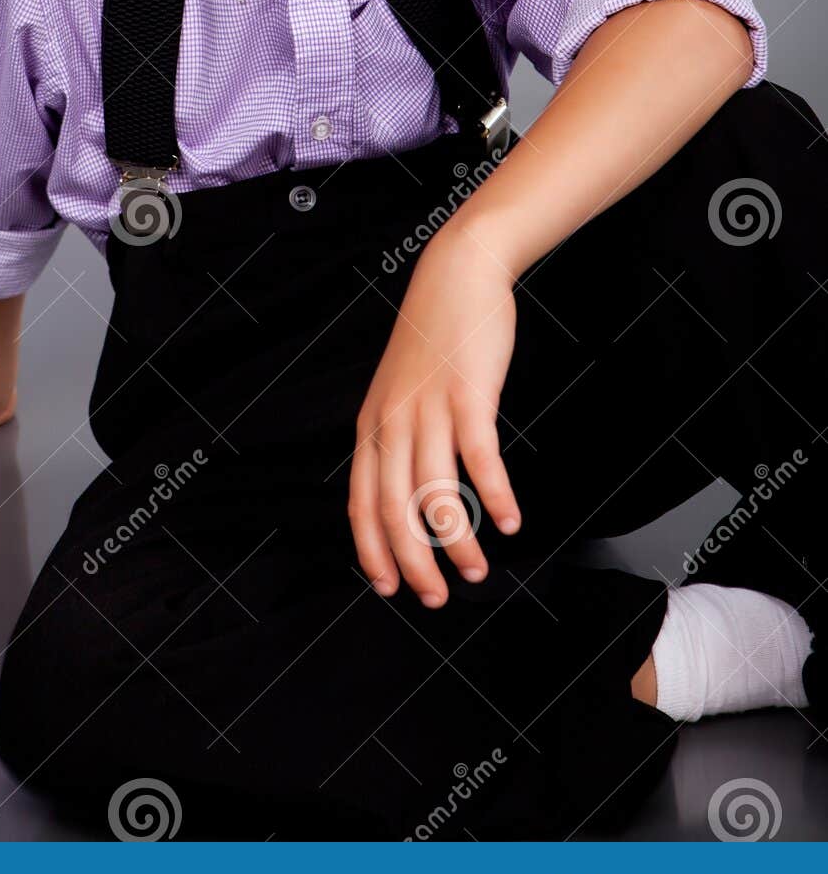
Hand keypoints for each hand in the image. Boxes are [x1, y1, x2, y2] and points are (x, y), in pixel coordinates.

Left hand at [349, 228, 519, 605]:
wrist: (455, 276)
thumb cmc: (432, 338)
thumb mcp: (398, 390)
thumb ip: (397, 437)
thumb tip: (408, 492)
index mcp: (371, 425)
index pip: (362, 503)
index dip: (373, 551)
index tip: (389, 588)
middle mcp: (394, 422)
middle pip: (396, 510)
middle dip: (415, 563)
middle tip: (438, 597)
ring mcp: (430, 409)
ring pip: (437, 493)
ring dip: (458, 541)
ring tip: (477, 570)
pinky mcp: (468, 395)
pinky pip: (480, 458)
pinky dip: (496, 496)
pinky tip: (511, 522)